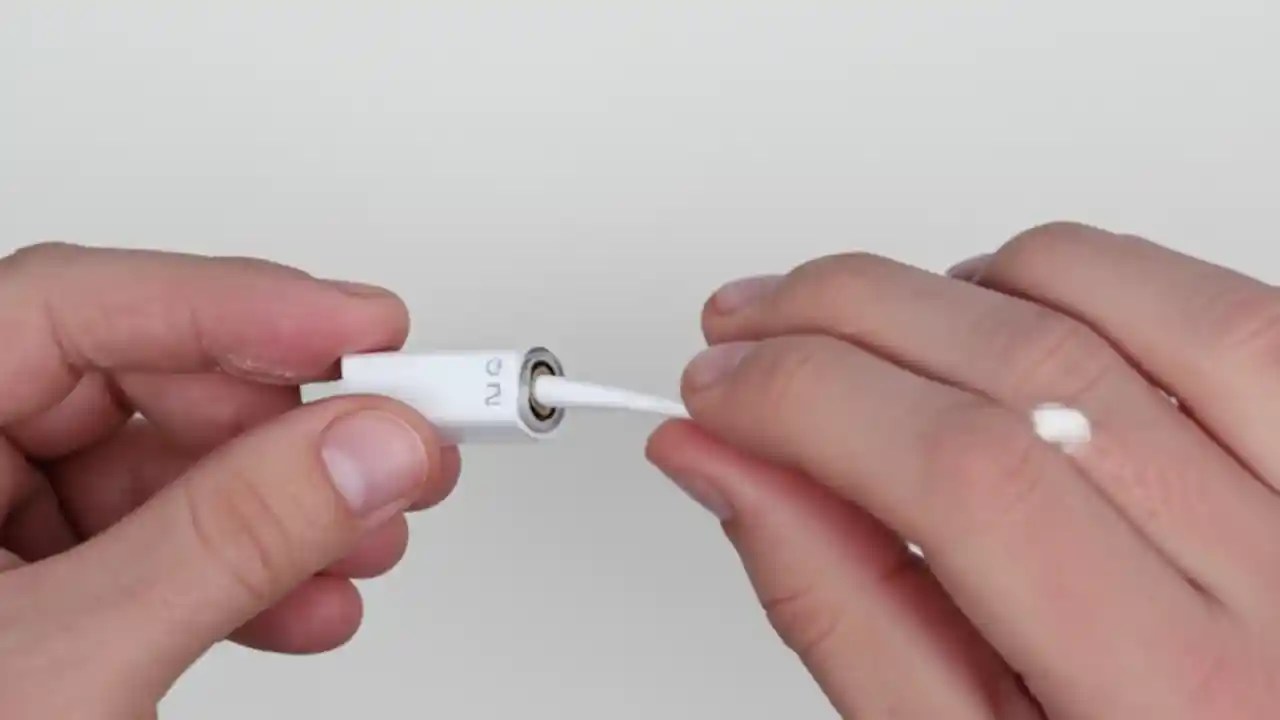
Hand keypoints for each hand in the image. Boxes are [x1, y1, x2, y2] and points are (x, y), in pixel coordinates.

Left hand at [0, 243, 459, 717]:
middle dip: (281, 425)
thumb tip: (369, 444)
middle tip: (396, 439)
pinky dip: (243, 569)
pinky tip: (309, 603)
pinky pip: (154, 540)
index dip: (236, 306)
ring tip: (369, 538)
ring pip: (161, 466)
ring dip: (281, 505)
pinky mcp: (27, 586)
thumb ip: (227, 541)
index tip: (368, 331)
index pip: (72, 308)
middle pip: (135, 381)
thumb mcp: (63, 665)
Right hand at [647, 223, 1279, 717]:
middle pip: (1030, 370)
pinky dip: (1078, 272)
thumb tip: (723, 459)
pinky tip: (1005, 308)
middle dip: (847, 314)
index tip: (721, 385)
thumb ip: (838, 605)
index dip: (811, 397)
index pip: (966, 475)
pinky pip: (1215, 302)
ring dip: (955, 285)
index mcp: (1175, 699)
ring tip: (871, 324)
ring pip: (1122, 303)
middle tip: (753, 325)